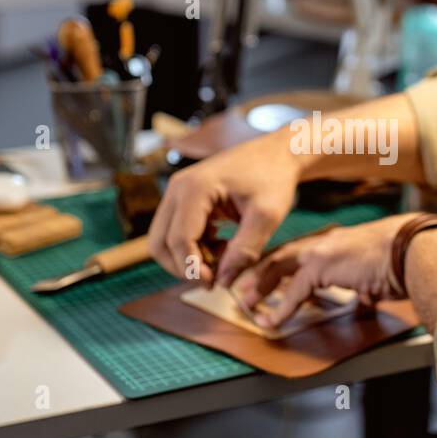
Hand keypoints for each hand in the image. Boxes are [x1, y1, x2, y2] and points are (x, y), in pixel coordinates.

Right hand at [148, 135, 301, 285]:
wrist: (277, 153)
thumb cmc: (274, 178)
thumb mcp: (267, 217)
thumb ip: (245, 251)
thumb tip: (222, 282)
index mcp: (195, 188)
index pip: (179, 239)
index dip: (193, 268)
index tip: (215, 284)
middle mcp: (178, 188)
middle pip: (160, 243)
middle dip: (183, 267)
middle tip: (214, 279)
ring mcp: (177, 192)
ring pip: (164, 240)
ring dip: (188, 258)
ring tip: (224, 257)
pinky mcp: (183, 198)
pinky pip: (175, 232)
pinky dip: (193, 247)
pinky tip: (222, 246)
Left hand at [231, 214, 421, 326]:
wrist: (413, 250)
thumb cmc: (402, 261)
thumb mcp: (375, 275)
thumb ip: (363, 287)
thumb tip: (364, 300)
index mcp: (335, 242)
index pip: (298, 252)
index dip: (279, 267)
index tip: (266, 280)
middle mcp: (324, 241)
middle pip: (280, 255)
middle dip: (259, 273)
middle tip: (242, 288)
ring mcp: (321, 251)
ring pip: (278, 267)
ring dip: (259, 286)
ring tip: (245, 303)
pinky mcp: (321, 265)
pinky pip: (293, 291)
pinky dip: (281, 309)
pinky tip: (272, 322)